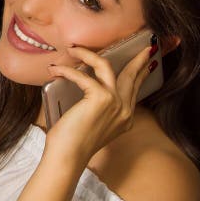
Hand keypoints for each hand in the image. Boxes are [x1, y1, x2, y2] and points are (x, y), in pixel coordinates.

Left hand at [43, 43, 155, 165]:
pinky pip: (83, 76)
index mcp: (125, 116)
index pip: (134, 88)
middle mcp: (124, 109)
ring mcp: (115, 103)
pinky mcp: (100, 98)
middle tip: (135, 44)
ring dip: (88, 55)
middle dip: (134, 58)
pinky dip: (66, 70)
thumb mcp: (93, 122)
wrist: (68, 156)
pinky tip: (55, 70)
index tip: (144, 60)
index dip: (139, 72)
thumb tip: (88, 83)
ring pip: (107, 67)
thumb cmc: (73, 141)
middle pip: (131, 75)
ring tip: (73, 49)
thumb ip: (99, 107)